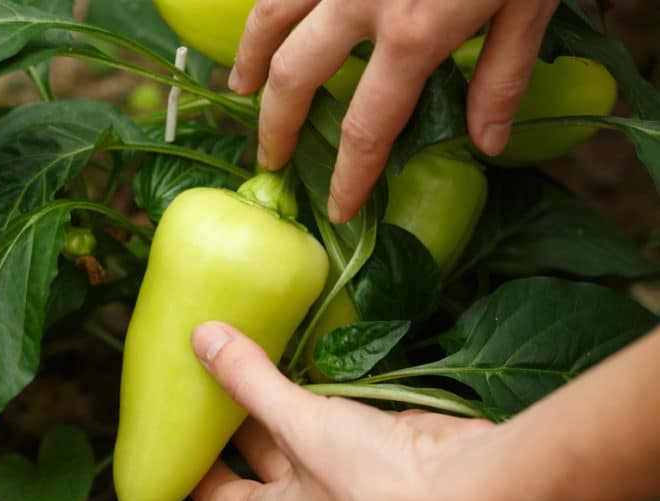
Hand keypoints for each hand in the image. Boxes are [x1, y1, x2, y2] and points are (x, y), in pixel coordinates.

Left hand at [189, 321, 526, 500]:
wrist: (469, 492)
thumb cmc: (372, 482)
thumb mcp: (299, 426)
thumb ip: (251, 382)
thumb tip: (202, 339)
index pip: (221, 500)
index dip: (196, 470)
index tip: (175, 435)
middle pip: (261, 460)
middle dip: (237, 419)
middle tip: (212, 374)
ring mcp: (350, 478)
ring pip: (303, 434)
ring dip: (283, 399)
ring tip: (256, 353)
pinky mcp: (382, 450)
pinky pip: (341, 418)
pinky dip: (324, 391)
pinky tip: (314, 358)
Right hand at [230, 0, 558, 222]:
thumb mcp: (528, 4)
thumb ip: (500, 78)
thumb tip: (485, 145)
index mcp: (414, 33)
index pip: (366, 130)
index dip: (349, 178)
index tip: (337, 209)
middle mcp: (360, 2)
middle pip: (296, 79)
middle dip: (277, 127)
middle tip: (270, 156)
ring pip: (268, 18)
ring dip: (251, 60)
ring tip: (242, 90)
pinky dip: (267, 8)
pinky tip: (268, 25)